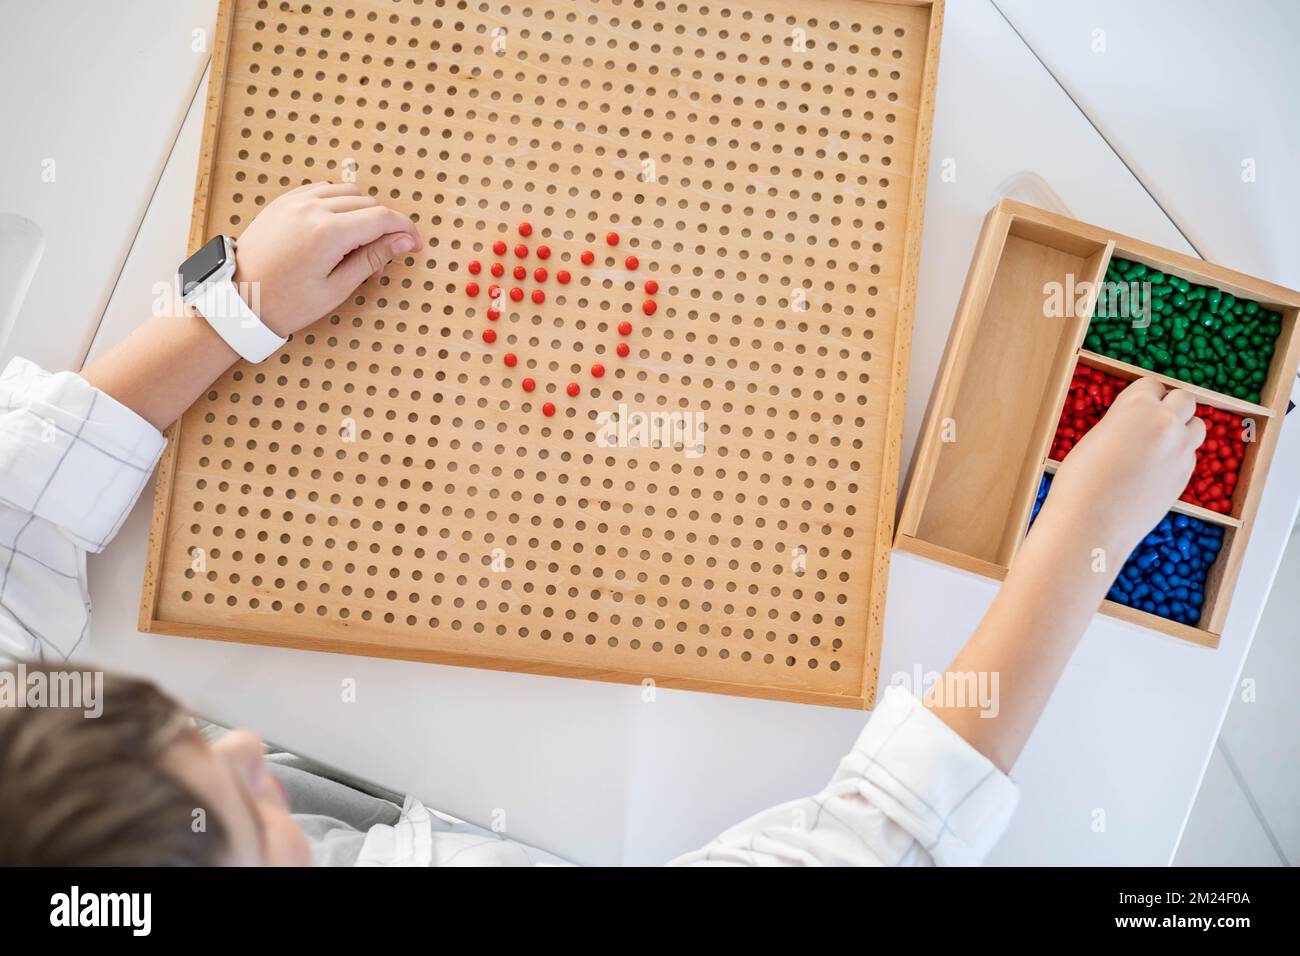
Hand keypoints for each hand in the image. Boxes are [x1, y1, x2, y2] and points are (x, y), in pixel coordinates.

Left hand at [230, 182, 422, 336]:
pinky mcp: (284, 201)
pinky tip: (338, 229)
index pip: (382, 218)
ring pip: (347, 192)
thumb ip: (372, 259)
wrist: (238, 299)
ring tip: (358, 245)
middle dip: (384, 227)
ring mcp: (295, 201)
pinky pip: (323, 190)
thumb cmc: (284, 302)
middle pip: (367, 203)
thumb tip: (404, 242)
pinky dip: (339, 204)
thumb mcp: (336, 288)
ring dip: (363, 213)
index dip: (405, 230)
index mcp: (328, 233)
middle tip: (381, 259)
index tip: (414, 246)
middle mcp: (312, 208)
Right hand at [1041, 376, 1205, 556]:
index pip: (1153, 384)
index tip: (1138, 405)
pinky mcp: (1186, 474)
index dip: (1145, 395)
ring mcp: (1180, 449)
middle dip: (1172, 407)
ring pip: (1198, 426)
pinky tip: (1156, 470)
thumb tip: (1135, 426)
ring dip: (1184, 429)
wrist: (1092, 521)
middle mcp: (1165, 422)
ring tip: (1160, 444)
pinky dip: (1178, 457)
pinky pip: (1190, 455)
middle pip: (1185, 399)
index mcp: (1137, 406)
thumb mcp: (1096, 437)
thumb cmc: (1081, 481)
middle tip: (1154, 422)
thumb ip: (1123, 423)